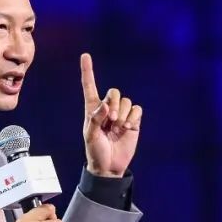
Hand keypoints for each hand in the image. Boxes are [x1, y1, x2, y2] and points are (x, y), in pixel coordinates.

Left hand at [81, 53, 141, 177]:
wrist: (110, 166)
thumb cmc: (96, 151)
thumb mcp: (91, 136)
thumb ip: (96, 119)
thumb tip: (105, 105)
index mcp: (92, 109)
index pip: (90, 86)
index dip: (88, 71)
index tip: (85, 55)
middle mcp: (107, 108)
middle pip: (114, 92)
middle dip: (114, 104)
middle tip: (111, 120)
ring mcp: (121, 114)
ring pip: (126, 101)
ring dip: (123, 115)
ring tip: (119, 128)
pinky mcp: (133, 121)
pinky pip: (136, 109)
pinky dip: (133, 117)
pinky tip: (128, 127)